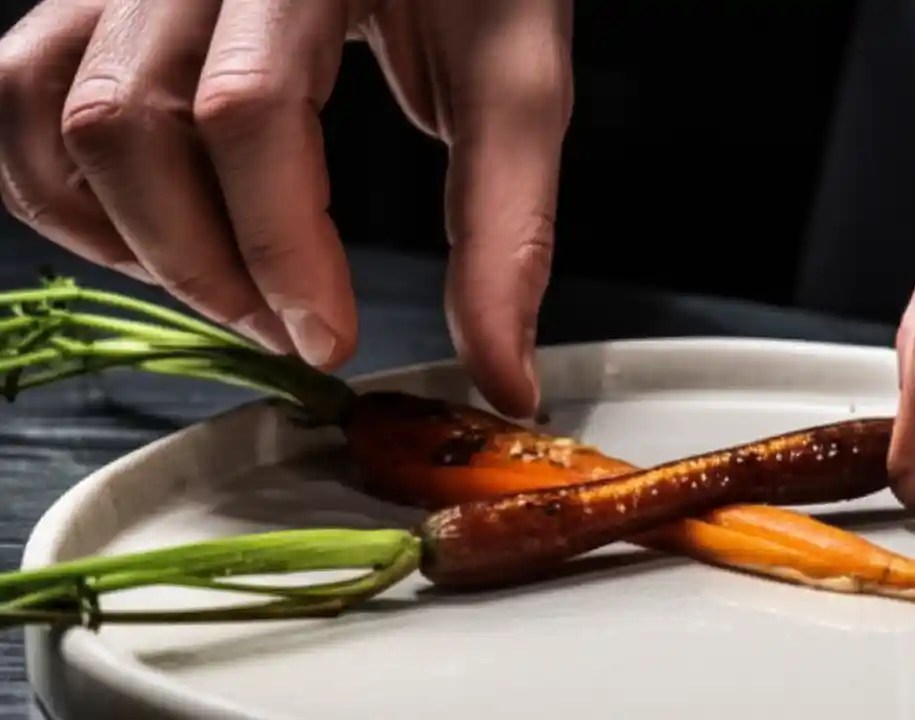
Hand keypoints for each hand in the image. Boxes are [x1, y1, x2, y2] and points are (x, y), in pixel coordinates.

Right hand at [0, 0, 571, 418]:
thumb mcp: (513, 88)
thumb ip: (507, 232)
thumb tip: (504, 381)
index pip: (247, 107)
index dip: (278, 245)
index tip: (328, 339)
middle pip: (129, 122)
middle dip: (207, 265)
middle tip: (291, 329)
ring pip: (58, 113)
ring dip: (133, 238)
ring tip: (233, 289)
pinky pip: (22, 91)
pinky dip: (67, 191)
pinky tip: (155, 238)